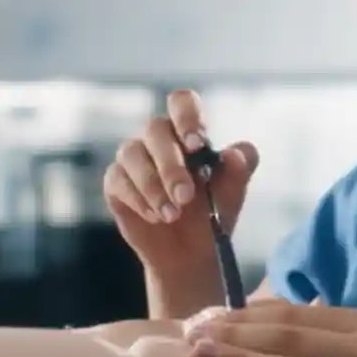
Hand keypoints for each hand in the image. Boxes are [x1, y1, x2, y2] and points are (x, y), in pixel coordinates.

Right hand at [103, 88, 259, 277]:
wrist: (191, 253)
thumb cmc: (213, 213)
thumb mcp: (233, 193)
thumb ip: (240, 169)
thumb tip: (236, 153)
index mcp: (188, 132)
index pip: (182, 102)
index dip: (187, 116)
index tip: (196, 144)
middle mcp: (158, 139)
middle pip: (155, 129)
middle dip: (171, 165)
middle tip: (185, 196)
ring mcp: (134, 158)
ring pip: (132, 152)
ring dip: (152, 185)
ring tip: (172, 215)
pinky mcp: (116, 182)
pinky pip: (117, 179)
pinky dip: (137, 199)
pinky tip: (156, 217)